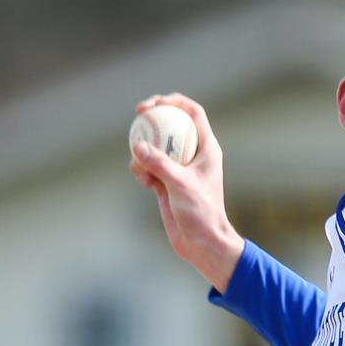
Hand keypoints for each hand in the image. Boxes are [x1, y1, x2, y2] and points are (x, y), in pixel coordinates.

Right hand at [128, 93, 244, 291]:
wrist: (202, 244)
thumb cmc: (202, 214)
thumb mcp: (180, 185)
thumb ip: (159, 164)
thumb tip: (137, 145)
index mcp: (206, 148)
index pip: (193, 113)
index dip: (174, 101)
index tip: (154, 103)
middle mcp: (193, 155)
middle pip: (171, 124)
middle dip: (153, 118)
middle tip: (137, 114)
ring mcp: (179, 168)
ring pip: (156, 146)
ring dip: (143, 150)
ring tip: (141, 167)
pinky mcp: (166, 183)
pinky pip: (149, 167)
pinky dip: (141, 170)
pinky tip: (142, 182)